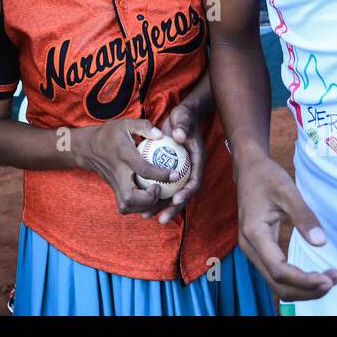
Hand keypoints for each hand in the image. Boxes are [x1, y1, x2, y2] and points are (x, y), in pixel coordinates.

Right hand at [71, 118, 174, 216]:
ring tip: (159, 196)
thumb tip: (161, 134)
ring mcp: (114, 185)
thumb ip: (144, 126)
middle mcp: (118, 174)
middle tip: (160, 189)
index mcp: (123, 156)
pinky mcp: (114, 190)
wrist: (87, 148)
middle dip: (148, 200)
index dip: (160, 174)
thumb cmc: (109, 134)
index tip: (175, 174)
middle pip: (129, 198)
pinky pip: (126, 206)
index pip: (142, 169)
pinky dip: (139, 207)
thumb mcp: (125, 123)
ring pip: (126, 207)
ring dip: (145, 207)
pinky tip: (152, 198)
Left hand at [141, 102, 205, 223]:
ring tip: (146, 216)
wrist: (182, 117)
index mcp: (197, 162)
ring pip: (171, 195)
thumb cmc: (184, 117)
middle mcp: (190, 171)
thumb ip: (182, 126)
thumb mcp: (184, 118)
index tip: (176, 200)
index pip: (194, 182)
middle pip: (183, 195)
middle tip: (161, 219)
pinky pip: (162, 187)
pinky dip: (153, 195)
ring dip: (160, 207)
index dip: (186, 193)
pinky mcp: (171, 173)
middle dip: (173, 209)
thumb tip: (178, 135)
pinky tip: (139, 203)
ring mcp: (180, 173)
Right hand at [236, 154, 336, 301]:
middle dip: (307, 289)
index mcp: (254, 234)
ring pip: (277, 284)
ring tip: (329, 280)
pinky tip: (314, 276)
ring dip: (303, 289)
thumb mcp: (287, 190)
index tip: (328, 278)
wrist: (249, 169)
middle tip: (334, 280)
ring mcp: (253, 250)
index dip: (303, 280)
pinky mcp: (260, 249)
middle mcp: (250, 247)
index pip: (278, 270)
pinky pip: (277, 274)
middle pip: (277, 284)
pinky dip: (297, 281)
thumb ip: (303, 216)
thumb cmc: (266, 176)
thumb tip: (321, 243)